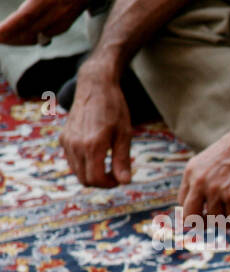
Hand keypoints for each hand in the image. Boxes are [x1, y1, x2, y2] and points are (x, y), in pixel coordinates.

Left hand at [0, 0, 87, 46]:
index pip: (25, 17)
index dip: (10, 26)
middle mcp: (54, 14)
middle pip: (29, 30)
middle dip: (11, 36)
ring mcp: (60, 21)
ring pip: (37, 36)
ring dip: (21, 40)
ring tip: (7, 41)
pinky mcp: (64, 25)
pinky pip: (46, 36)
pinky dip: (33, 39)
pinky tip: (25, 39)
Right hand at [60, 62, 132, 186]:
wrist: (95, 87)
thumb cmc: (114, 109)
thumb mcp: (124, 135)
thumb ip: (122, 160)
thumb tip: (125, 182)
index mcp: (91, 145)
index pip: (96, 179)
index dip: (110, 184)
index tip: (120, 178)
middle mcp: (75, 145)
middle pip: (85, 179)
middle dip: (101, 182)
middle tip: (115, 173)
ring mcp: (66, 141)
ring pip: (77, 172)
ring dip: (92, 174)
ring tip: (108, 163)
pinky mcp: (63, 138)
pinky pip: (72, 161)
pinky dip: (84, 165)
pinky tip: (97, 154)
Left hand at [179, 126, 229, 218]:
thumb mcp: (211, 161)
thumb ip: (205, 180)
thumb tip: (209, 206)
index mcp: (191, 172)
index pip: (182, 203)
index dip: (196, 212)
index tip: (209, 214)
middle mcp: (199, 182)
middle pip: (190, 218)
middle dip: (205, 224)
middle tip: (220, 221)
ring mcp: (216, 190)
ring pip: (216, 221)